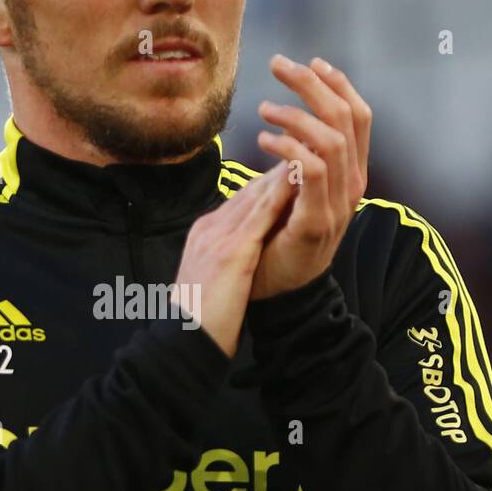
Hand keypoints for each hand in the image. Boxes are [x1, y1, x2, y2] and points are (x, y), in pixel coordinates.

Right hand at [174, 161, 296, 356]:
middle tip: (305, 149)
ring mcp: (219, 236)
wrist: (183, 341)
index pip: (240, 201)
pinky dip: (282, 192)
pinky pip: (261, 214)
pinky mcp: (231, 251)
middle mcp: (210, 228)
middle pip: (249, 191)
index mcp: (203, 235)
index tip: (288, 170)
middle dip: (278, 171)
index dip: (267, 184)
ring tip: (308, 151)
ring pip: (256, 194)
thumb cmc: (196, 322)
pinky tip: (300, 177)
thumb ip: (220, 259)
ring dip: (283, 172)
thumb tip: (239, 254)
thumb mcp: (206, 280)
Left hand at [250, 55, 371, 300]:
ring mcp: (338, 205)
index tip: (313, 61)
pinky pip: (312, 171)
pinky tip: (264, 141)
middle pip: (346, 119)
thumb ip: (301, 160)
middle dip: (313, 85)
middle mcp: (353, 186)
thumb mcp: (294, 192)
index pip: (358, 117)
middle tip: (279, 65)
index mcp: (351, 175)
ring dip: (295, 116)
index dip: (339, 85)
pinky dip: (289, 150)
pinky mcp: (317, 221)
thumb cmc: (282, 240)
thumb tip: (294, 120)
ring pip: (331, 140)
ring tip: (264, 110)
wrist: (280, 296)